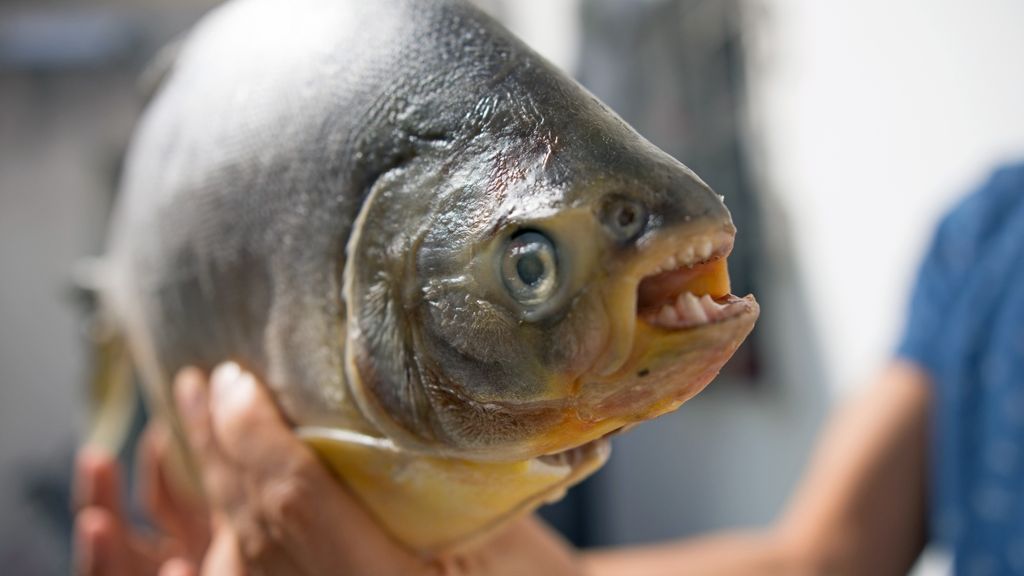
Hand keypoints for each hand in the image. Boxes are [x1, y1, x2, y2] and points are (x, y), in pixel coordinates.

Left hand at [76, 363, 584, 574]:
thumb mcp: (497, 545)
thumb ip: (459, 491)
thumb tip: (427, 409)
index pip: (292, 501)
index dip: (254, 437)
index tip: (233, 379)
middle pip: (254, 514)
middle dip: (217, 441)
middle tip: (205, 378)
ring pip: (240, 541)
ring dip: (209, 472)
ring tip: (191, 412)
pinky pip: (245, 566)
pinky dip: (222, 518)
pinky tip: (214, 484)